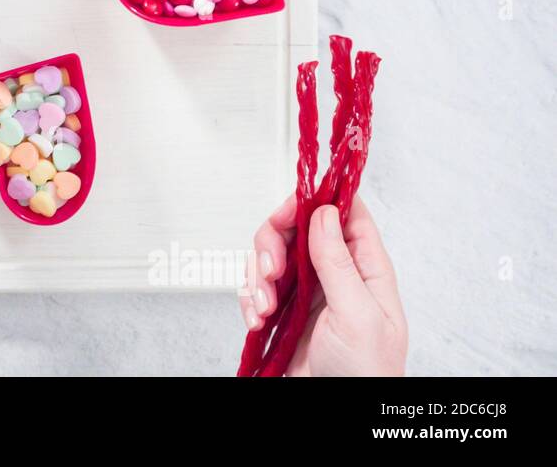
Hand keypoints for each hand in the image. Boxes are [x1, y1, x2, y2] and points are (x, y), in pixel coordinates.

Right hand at [243, 195, 407, 375]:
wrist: (336, 414)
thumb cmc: (365, 374)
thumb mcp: (358, 316)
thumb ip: (339, 263)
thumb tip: (324, 214)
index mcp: (365, 269)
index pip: (345, 213)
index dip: (317, 200)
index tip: (292, 206)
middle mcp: (335, 274)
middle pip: (297, 228)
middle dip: (274, 243)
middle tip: (271, 269)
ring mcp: (307, 293)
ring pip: (271, 256)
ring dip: (258, 277)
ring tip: (264, 307)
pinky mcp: (284, 312)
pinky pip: (256, 288)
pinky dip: (249, 300)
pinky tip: (257, 319)